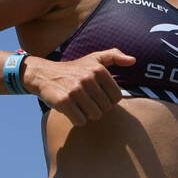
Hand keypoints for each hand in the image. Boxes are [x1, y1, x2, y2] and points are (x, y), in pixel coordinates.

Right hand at [21, 48, 135, 123]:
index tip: (97, 95)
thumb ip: (114, 56)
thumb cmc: (73, 69)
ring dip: (87, 114)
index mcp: (98, 69)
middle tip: (85, 100)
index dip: (108, 100)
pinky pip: (81, 121)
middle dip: (97, 108)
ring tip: (79, 104)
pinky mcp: (64, 101)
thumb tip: (133, 60)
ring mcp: (75, 90)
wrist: (44, 74)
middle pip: (106, 108)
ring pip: (95, 116)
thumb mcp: (94, 58)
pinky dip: (77, 119)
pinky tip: (71, 110)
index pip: (117, 98)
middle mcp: (88, 78)